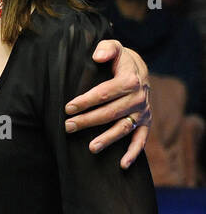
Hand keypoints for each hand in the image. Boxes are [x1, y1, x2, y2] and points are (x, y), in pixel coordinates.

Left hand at [64, 40, 150, 167]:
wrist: (138, 68)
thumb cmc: (118, 59)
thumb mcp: (114, 48)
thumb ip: (106, 49)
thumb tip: (97, 56)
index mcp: (130, 79)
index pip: (105, 93)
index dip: (86, 101)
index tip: (68, 108)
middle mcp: (139, 97)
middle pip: (111, 112)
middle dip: (89, 120)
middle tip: (68, 127)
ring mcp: (142, 112)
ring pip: (124, 128)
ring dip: (108, 139)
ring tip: (91, 148)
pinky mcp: (145, 122)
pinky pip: (141, 139)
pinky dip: (134, 153)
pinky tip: (122, 165)